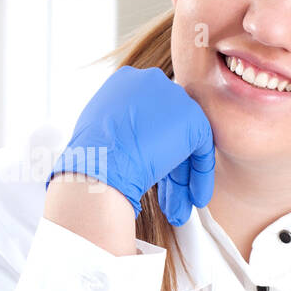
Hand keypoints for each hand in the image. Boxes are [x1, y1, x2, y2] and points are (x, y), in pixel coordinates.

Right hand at [47, 66, 214, 225]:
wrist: (101, 161)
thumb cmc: (89, 155)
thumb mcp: (98, 130)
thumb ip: (117, 128)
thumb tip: (122, 145)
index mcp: (125, 81)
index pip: (146, 117)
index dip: (148, 148)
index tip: (147, 172)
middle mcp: (151, 82)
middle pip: (167, 129)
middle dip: (167, 168)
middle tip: (166, 200)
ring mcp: (174, 98)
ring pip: (184, 141)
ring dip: (182, 178)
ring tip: (179, 209)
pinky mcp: (193, 118)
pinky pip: (202, 149)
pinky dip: (200, 175)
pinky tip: (195, 198)